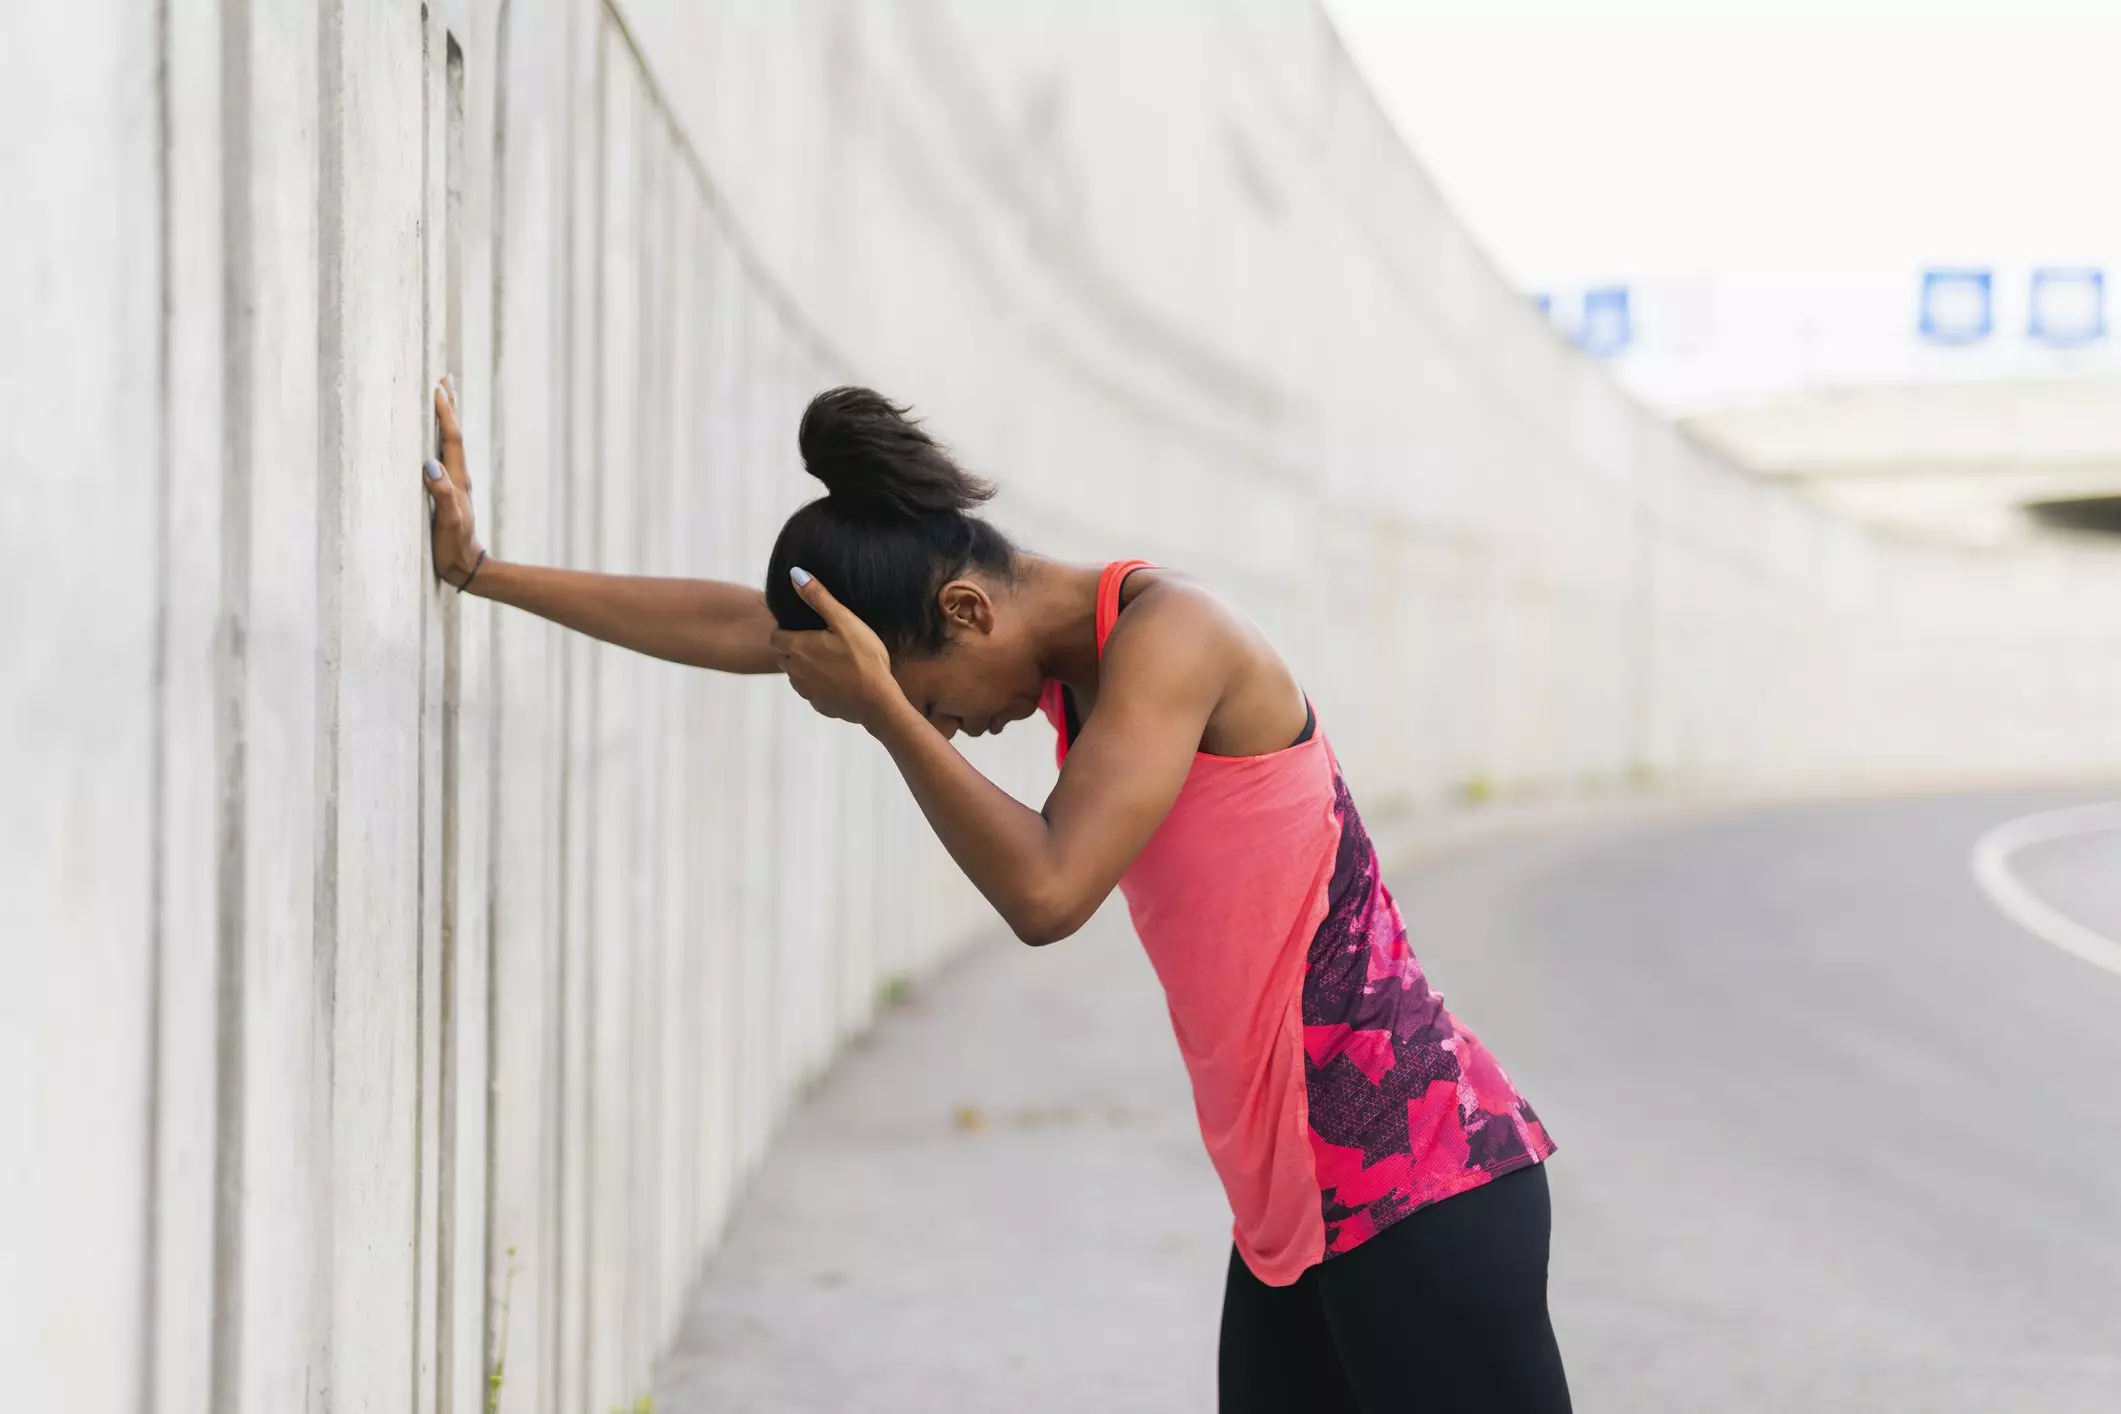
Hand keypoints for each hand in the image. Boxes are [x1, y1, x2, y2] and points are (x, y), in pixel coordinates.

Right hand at [420, 377, 485, 587]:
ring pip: (450, 442)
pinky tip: (434, 439)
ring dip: (447, 419)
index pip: (452, 439)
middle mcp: (458, 476)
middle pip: (454, 434)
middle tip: (445, 379)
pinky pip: (445, 456)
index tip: (437, 388)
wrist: (466, 567)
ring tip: (442, 397)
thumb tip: (429, 464)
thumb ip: (441, 493)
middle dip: (449, 406)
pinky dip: (441, 439)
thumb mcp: (447, 521)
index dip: (445, 414)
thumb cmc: (454, 546)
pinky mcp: (448, 492)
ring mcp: (454, 483)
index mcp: (458, 479)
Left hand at [771, 569, 901, 728]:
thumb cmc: (864, 659)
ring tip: (831, 659)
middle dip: (794, 647)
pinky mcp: (818, 704)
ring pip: (796, 674)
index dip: (785, 630)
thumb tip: (796, 574)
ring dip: (806, 666)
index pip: (775, 636)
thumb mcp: (844, 621)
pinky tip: (840, 678)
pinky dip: (819, 683)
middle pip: (784, 655)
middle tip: (820, 640)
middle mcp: (794, 671)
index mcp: (797, 648)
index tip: (803, 627)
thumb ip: (818, 597)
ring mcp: (805, 691)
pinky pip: (811, 690)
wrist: (877, 702)